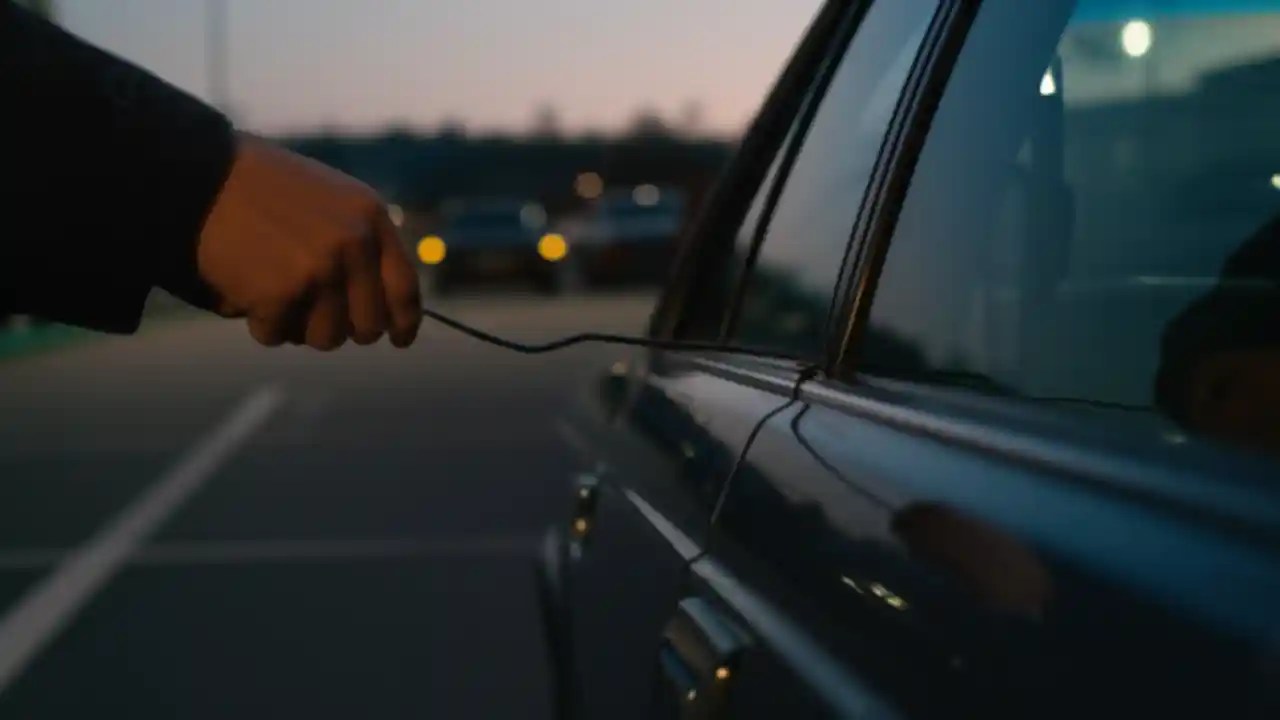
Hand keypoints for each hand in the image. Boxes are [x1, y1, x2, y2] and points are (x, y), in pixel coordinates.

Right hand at [195, 133, 421, 348]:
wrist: (200, 173)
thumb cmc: (262, 187)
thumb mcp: (331, 200)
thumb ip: (362, 244)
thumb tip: (383, 309)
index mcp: (370, 218)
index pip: (405, 288)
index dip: (404, 323)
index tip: (399, 339)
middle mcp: (353, 245)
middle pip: (368, 326)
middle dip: (342, 328)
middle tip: (313, 314)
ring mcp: (319, 270)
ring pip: (325, 338)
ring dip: (299, 327)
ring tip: (274, 293)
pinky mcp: (280, 293)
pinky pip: (276, 336)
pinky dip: (260, 323)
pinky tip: (246, 290)